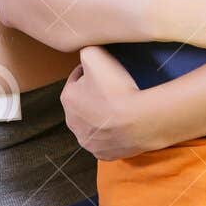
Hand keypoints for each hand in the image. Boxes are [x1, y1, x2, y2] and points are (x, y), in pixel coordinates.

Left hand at [61, 45, 158, 159]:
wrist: (138, 121)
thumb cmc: (116, 88)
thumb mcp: (95, 54)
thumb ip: (85, 51)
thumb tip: (85, 54)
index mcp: (67, 98)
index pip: (76, 79)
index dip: (90, 73)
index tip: (104, 72)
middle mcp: (72, 123)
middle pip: (83, 103)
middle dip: (94, 96)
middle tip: (114, 90)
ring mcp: (87, 142)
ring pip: (93, 124)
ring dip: (101, 116)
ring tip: (120, 108)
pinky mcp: (102, 155)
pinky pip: (106, 140)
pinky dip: (112, 133)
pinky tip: (124, 125)